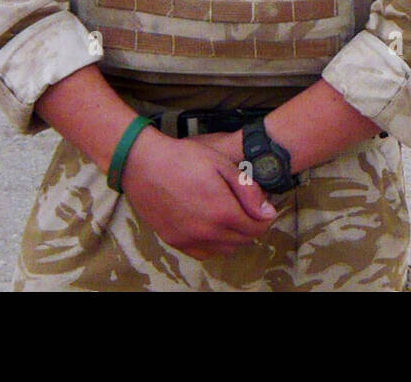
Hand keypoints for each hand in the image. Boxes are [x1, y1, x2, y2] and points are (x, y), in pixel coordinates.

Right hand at [120, 126, 276, 260]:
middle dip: (251, 226)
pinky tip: (211, 225)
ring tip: (230, 215)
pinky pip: (204, 253)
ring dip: (234, 236)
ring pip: (225, 249)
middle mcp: (206, 232)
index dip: (265, 218)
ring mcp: (189, 239)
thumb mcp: (221, 164)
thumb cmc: (183, 158)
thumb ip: (247, 190)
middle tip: (248, 209)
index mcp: (222, 211)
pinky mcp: (174, 241)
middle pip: (243, 240)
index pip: (257, 228)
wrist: (143, 164)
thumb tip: (267, 212)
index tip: (264, 208)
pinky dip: (214, 244)